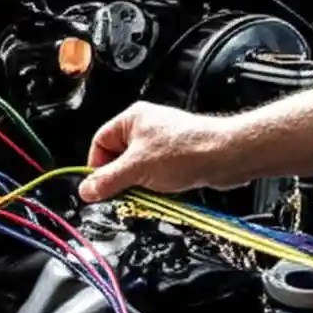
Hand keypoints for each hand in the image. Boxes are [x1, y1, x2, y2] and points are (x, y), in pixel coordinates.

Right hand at [79, 102, 239, 201]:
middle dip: (120, 178)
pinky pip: (156, 174)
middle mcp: (146, 127)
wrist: (225, 156)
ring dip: (139, 184)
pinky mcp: (177, 157)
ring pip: (138, 169)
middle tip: (123, 193)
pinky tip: (163, 192)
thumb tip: (87, 189)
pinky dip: (156, 186)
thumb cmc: (187, 150)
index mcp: (131, 119)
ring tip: (148, 191)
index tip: (98, 188)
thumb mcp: (136, 169)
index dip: (97, 167)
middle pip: (118, 157)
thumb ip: (108, 181)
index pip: (99, 143)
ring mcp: (163, 143)